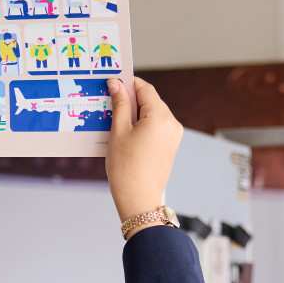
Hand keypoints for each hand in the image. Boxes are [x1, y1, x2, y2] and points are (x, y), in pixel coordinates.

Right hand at [105, 77, 181, 228]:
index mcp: (160, 117)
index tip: (112, 82)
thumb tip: (116, 83)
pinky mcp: (171, 145)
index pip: (145, 88)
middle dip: (130, 99)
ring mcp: (174, 135)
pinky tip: (125, 132)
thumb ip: (119, 104)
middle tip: (110, 101)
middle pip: (150, 100)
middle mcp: (172, 123)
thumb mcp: (118, 132)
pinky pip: (156, 126)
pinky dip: (142, 124)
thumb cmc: (126, 169)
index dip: (128, 83)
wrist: (138, 200)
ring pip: (153, 113)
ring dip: (135, 112)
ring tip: (115, 120)